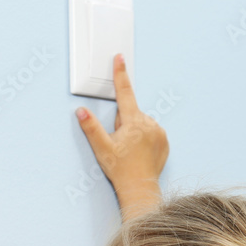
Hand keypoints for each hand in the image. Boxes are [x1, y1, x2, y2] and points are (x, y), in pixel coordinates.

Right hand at [75, 53, 168, 220]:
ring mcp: (159, 132)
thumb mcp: (102, 148)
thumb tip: (81, 111)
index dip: (120, 74)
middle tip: (119, 142)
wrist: (140, 187)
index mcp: (133, 122)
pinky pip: (152, 132)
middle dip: (123, 122)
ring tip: (130, 150)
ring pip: (142, 123)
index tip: (120, 58)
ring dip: (134, 131)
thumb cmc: (121, 170)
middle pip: (131, 113)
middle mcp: (149, 123)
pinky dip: (144, 138)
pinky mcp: (165, 141)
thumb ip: (91, 127)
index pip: (124, 93)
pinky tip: (139, 152)